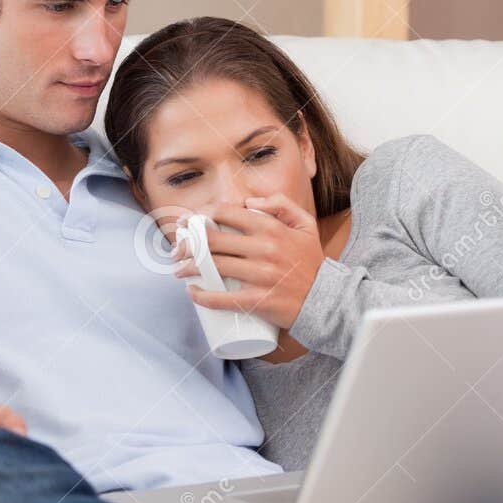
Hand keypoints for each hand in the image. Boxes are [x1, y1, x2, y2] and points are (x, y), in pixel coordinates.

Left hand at [180, 195, 324, 329]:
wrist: (325, 298)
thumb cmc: (310, 261)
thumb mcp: (304, 224)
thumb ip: (280, 203)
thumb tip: (248, 202)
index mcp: (271, 227)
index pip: (226, 214)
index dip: (200, 215)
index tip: (188, 222)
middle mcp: (264, 249)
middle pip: (213, 241)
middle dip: (187, 243)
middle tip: (177, 249)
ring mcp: (261, 275)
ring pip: (213, 268)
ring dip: (188, 268)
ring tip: (179, 269)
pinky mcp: (258, 300)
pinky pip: (223, 298)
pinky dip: (202, 296)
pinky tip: (192, 292)